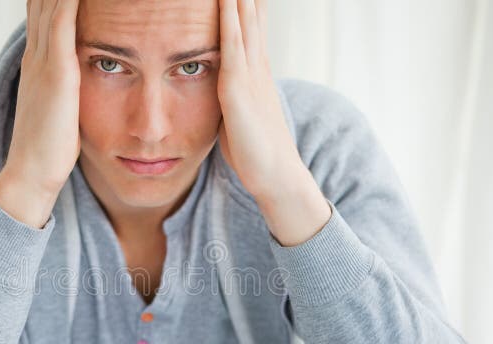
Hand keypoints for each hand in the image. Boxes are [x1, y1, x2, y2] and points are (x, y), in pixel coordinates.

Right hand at [0, 0, 79, 227]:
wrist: (31, 175)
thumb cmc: (50, 147)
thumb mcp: (59, 106)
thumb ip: (66, 83)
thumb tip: (80, 75)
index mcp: (39, 58)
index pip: (45, 6)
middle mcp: (37, 52)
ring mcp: (44, 60)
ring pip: (52, 0)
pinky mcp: (56, 72)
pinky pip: (64, 19)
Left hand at [217, 0, 330, 245]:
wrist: (276, 176)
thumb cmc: (255, 150)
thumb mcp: (238, 113)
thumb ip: (230, 93)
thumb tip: (216, 86)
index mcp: (255, 69)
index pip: (250, 22)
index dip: (243, 0)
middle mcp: (256, 65)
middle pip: (250, 12)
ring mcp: (250, 76)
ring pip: (242, 21)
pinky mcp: (239, 91)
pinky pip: (232, 47)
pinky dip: (228, 20)